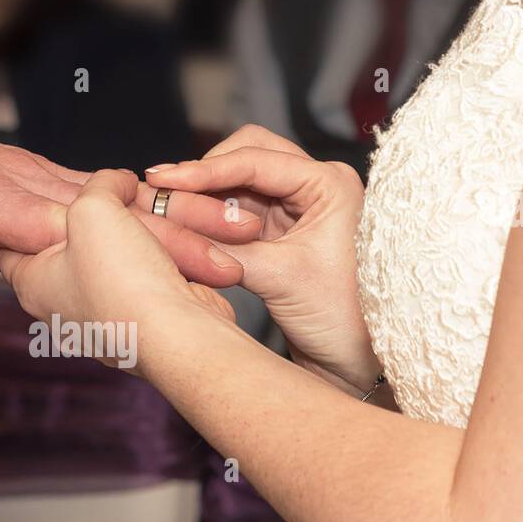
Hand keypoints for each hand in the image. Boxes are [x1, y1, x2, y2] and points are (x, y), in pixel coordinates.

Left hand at [0, 98, 254, 377]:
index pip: (70, 224)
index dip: (132, 247)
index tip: (186, 274)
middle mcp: (22, 180)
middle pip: (112, 210)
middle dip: (174, 234)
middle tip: (236, 266)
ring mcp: (33, 175)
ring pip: (118, 198)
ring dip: (173, 218)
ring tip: (239, 242)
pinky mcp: (38, 177)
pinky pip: (102, 193)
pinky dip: (145, 209)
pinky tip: (190, 229)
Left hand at [0, 169, 235, 374]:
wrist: (179, 334)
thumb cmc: (124, 283)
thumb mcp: (95, 208)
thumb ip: (100, 184)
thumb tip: (117, 181)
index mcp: (32, 283)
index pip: (8, 240)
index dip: (21, 210)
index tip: (33, 192)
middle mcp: (61, 304)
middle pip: (66, 243)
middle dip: (89, 216)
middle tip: (105, 192)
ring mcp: (102, 315)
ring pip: (111, 258)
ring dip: (129, 233)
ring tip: (146, 211)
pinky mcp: (140, 319)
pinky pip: (143, 275)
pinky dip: (154, 256)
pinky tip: (168, 240)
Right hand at [145, 125, 380, 396]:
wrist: (359, 365)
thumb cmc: (342, 321)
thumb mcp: (280, 278)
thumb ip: (227, 248)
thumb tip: (175, 227)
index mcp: (329, 184)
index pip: (255, 158)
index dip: (204, 168)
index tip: (163, 178)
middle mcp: (316, 187)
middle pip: (246, 156)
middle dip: (206, 175)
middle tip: (167, 195)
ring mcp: (298, 209)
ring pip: (239, 185)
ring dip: (207, 199)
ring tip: (171, 216)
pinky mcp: (282, 234)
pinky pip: (238, 214)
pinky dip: (213, 220)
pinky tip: (187, 231)